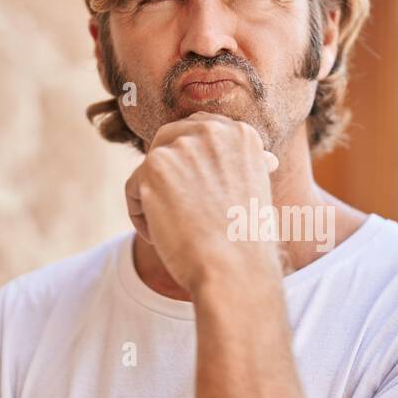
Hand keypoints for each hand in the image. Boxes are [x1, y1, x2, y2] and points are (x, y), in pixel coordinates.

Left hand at [124, 111, 279, 294]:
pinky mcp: (154, 168)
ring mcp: (182, 147)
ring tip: (174, 229)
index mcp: (241, 134)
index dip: (189, 159)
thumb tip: (264, 158)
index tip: (193, 188)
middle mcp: (212, 131)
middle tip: (177, 209)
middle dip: (165, 172)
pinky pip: (133, 189)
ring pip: (149, 168)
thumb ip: (245, 166)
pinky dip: (140, 216)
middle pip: (167, 139)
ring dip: (155, 198)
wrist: (234, 268)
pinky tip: (160, 236)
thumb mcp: (258, 191)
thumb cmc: (248, 241)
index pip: (200, 128)